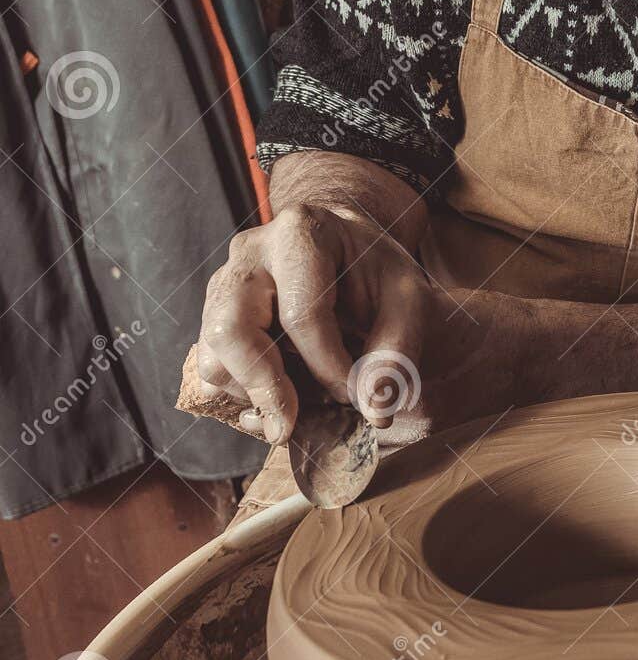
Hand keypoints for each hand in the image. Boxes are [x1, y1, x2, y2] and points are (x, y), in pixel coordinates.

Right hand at [196, 202, 431, 440]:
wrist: (343, 247)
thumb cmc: (374, 272)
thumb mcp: (406, 299)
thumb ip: (397, 352)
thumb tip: (374, 412)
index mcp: (300, 234)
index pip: (302, 315)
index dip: (328, 367)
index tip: (351, 394)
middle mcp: (249, 253)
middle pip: (231, 329)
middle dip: (263, 387)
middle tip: (290, 425)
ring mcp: (223, 281)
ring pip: (211, 352)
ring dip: (247, 393)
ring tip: (289, 407)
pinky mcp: (212, 312)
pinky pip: (207, 363)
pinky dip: (235, 392)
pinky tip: (272, 398)